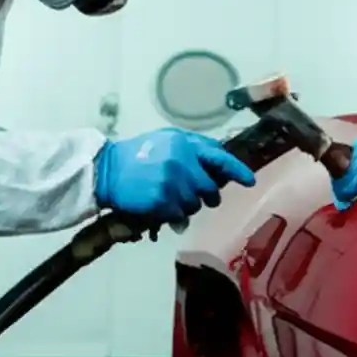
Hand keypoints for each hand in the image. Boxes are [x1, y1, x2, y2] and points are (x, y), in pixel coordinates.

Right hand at [93, 128, 255, 222]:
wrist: (106, 170)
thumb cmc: (138, 153)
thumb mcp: (167, 139)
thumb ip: (194, 147)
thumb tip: (219, 160)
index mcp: (185, 144)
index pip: (219, 158)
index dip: (237, 170)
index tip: (249, 181)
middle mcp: (182, 162)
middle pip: (210, 189)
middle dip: (208, 196)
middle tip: (199, 197)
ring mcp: (172, 183)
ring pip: (195, 205)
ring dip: (187, 206)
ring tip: (172, 199)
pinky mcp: (161, 201)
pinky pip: (179, 216)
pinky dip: (173, 216)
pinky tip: (162, 209)